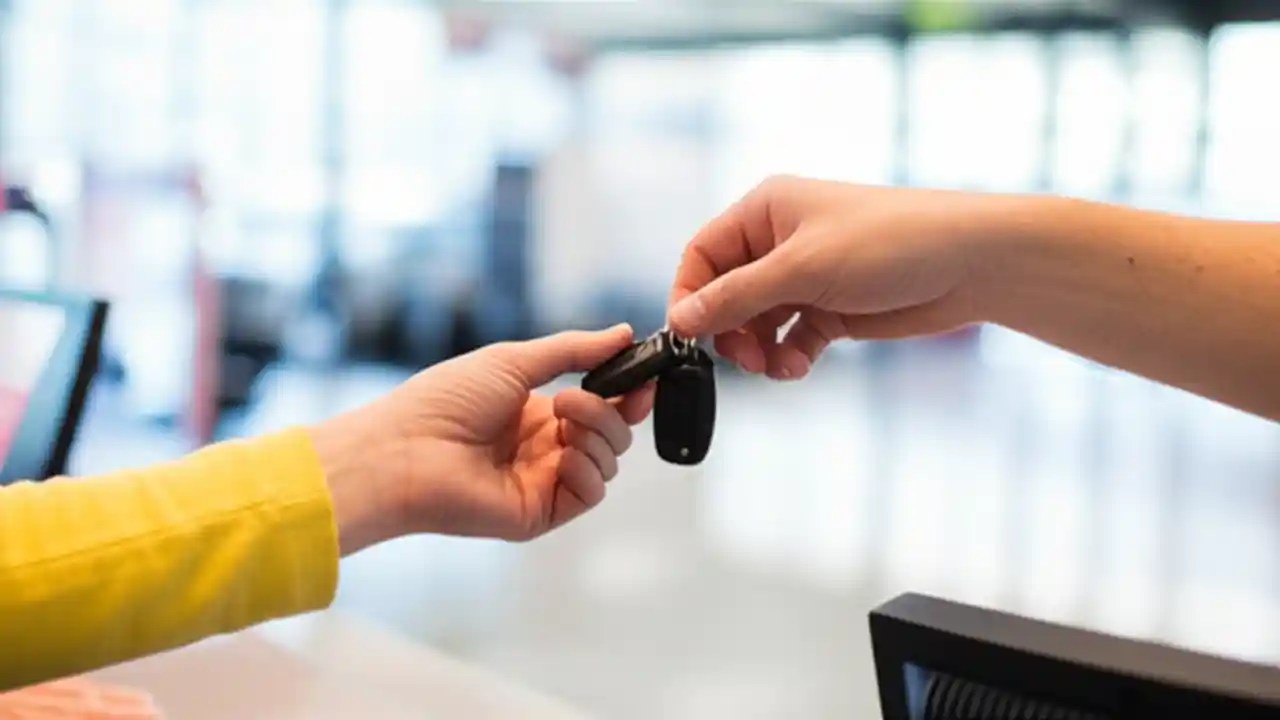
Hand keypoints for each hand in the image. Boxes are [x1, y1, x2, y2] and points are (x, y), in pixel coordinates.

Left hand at [312, 325, 654, 552]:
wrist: (405, 450)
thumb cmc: (446, 400)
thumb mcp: (513, 361)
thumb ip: (573, 350)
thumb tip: (623, 333)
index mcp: (536, 414)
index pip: (601, 405)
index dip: (627, 392)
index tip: (645, 377)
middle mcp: (544, 449)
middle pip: (612, 432)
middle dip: (609, 410)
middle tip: (574, 398)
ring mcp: (544, 481)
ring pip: (608, 460)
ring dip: (597, 433)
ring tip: (560, 416)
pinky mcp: (541, 512)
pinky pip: (592, 492)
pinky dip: (589, 469)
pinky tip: (562, 454)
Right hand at [668, 176, 1014, 378]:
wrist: (970, 264)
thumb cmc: (890, 242)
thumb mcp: (801, 270)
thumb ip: (736, 297)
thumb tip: (680, 319)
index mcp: (766, 211)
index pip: (703, 254)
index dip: (690, 295)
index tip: (689, 335)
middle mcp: (781, 240)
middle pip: (727, 293)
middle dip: (730, 330)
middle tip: (745, 358)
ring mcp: (808, 276)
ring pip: (758, 321)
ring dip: (760, 349)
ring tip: (777, 366)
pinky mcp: (832, 307)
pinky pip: (792, 337)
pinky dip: (789, 356)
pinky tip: (799, 367)